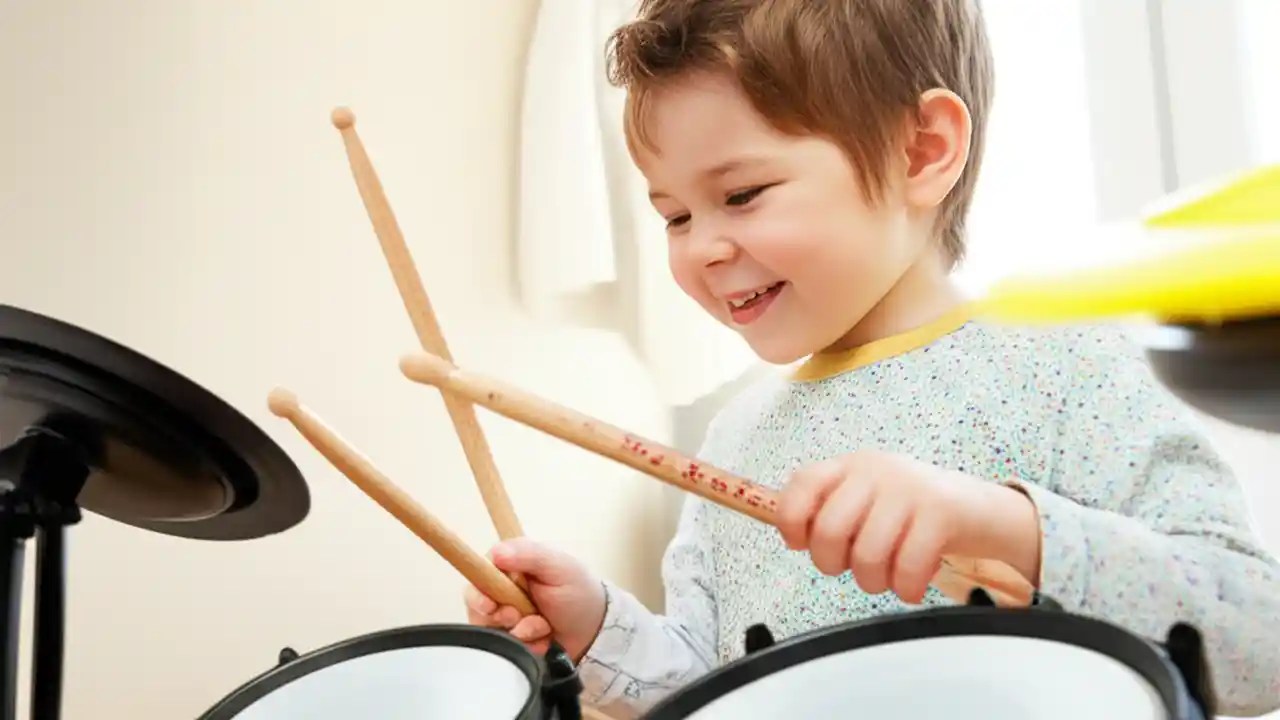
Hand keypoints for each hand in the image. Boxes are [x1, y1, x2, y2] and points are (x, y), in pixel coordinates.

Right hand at [463, 537, 605, 661]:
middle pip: (479, 604)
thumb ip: (530, 555)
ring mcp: (505, 615)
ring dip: (518, 631)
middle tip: (519, 617)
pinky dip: (526, 645)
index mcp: (512, 564)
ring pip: (490, 628)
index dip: (479, 591)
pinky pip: (505, 647)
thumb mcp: (560, 567)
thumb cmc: (579, 591)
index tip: (489, 605)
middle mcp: (503, 589)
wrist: (595, 630)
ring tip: (542, 628)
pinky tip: (544, 639)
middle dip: (501, 615)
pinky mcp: (511, 638)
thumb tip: (495, 553)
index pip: (479, 574)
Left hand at [776, 450, 1039, 602]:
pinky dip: (906, 588)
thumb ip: (829, 512)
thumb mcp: (867, 501)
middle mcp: (876, 471)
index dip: (792, 521)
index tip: (802, 543)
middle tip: (853, 567)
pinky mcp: (941, 513)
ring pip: (867, 555)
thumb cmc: (912, 513)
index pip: (802, 485)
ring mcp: (909, 489)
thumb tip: (793, 537)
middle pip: (829, 530)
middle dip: (833, 564)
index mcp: (851, 466)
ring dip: (874, 582)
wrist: (980, 508)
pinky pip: (908, 565)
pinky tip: (911, 585)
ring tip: (887, 578)